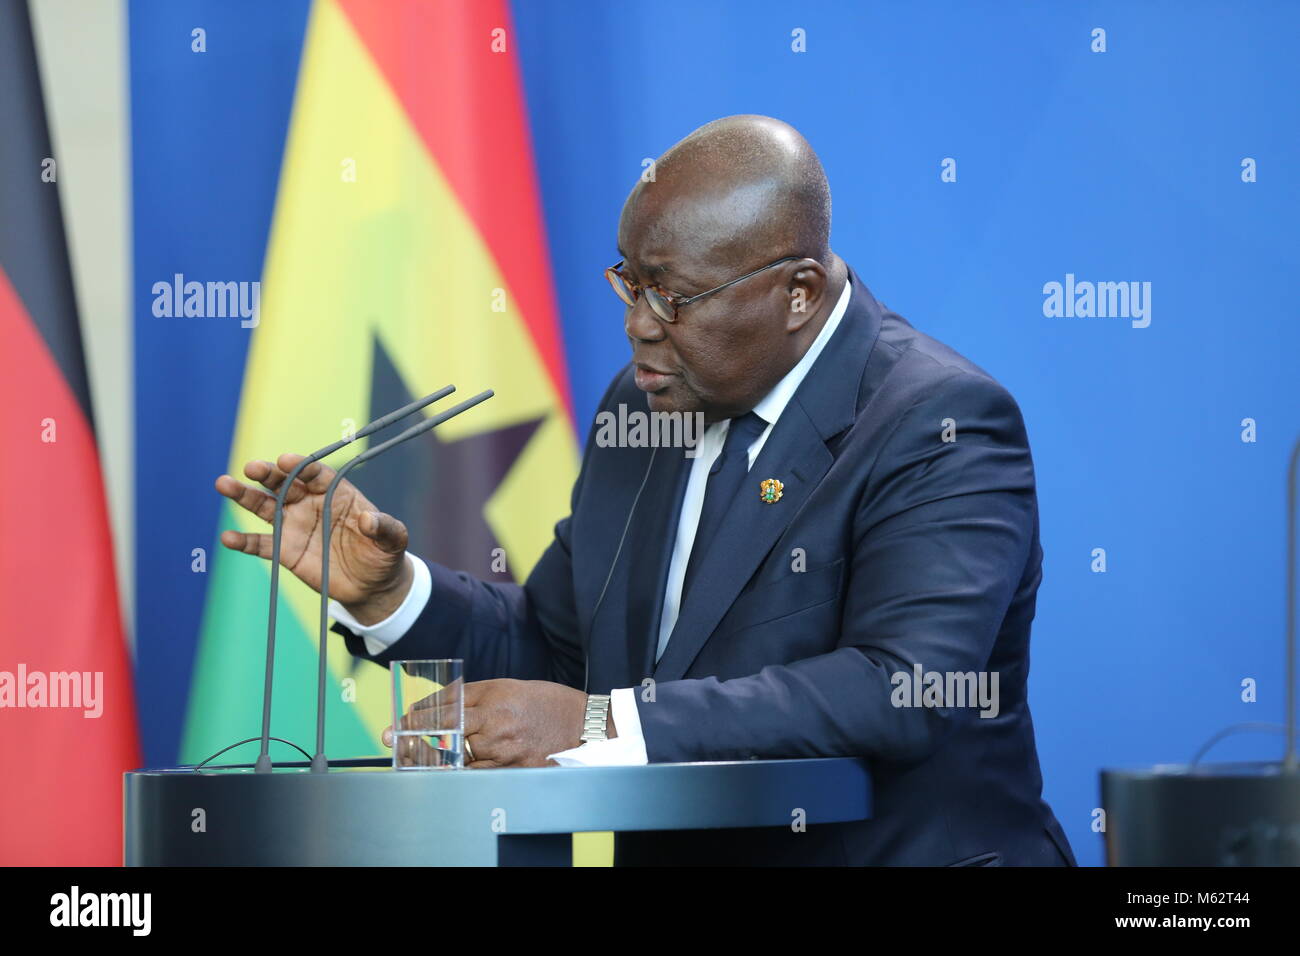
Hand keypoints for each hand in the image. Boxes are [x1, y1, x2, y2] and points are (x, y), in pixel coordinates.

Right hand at [215, 453, 411, 623]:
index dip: (301, 466)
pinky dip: (244, 542)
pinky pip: (261, 545)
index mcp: (336, 492)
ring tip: (224, 485)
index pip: (316, 474)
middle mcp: (310, 503)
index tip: (286, 461)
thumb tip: (369, 520)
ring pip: (266, 507)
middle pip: (285, 484)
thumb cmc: (382, 555)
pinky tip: (228, 538)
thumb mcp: (393, 541)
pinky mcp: (285, 551)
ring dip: (245, 496)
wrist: (371, 585)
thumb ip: (385, 528)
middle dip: (268, 474)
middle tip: (251, 467)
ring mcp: (294, 525)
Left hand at [381, 679, 616, 767]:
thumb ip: (475, 695)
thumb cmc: (546, 702)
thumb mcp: (510, 687)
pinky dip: (461, 770)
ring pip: (458, 756)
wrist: (584, 725)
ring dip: (434, 755)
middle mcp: (496, 723)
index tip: (400, 720)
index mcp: (494, 697)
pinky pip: (478, 772)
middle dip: (415, 735)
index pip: (446, 705)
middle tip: (393, 739)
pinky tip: (449, 768)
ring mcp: (504, 750)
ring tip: (413, 755)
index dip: (418, 714)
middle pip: (445, 731)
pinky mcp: (513, 770)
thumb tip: (441, 703)